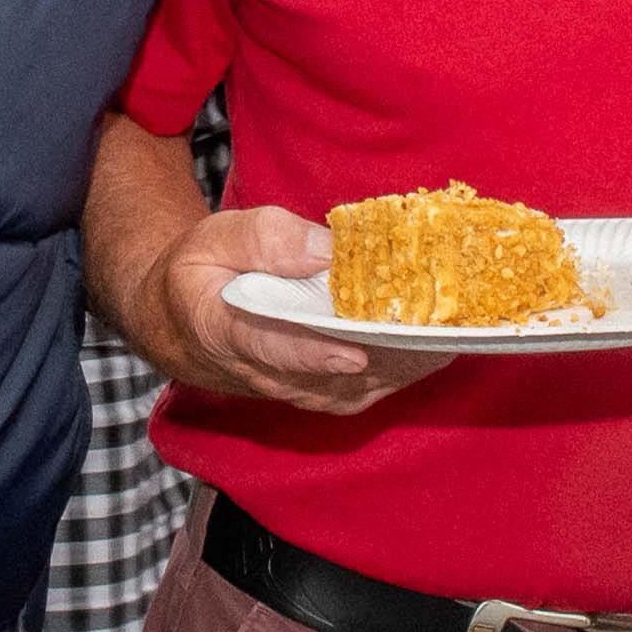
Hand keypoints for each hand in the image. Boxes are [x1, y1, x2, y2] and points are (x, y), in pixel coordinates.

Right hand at [127, 204, 452, 416]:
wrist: (182, 325)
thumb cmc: (200, 273)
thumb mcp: (213, 238)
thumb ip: (264, 239)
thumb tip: (325, 249)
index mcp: (224, 329)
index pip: (269, 346)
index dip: (312, 353)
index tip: (351, 351)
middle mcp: (263, 373)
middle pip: (328, 373)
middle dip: (383, 354)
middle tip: (431, 330)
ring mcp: (294, 389)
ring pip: (355, 388)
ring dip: (402, 366)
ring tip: (449, 335)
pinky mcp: (318, 393)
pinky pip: (366, 391)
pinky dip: (404, 373)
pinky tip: (438, 347)